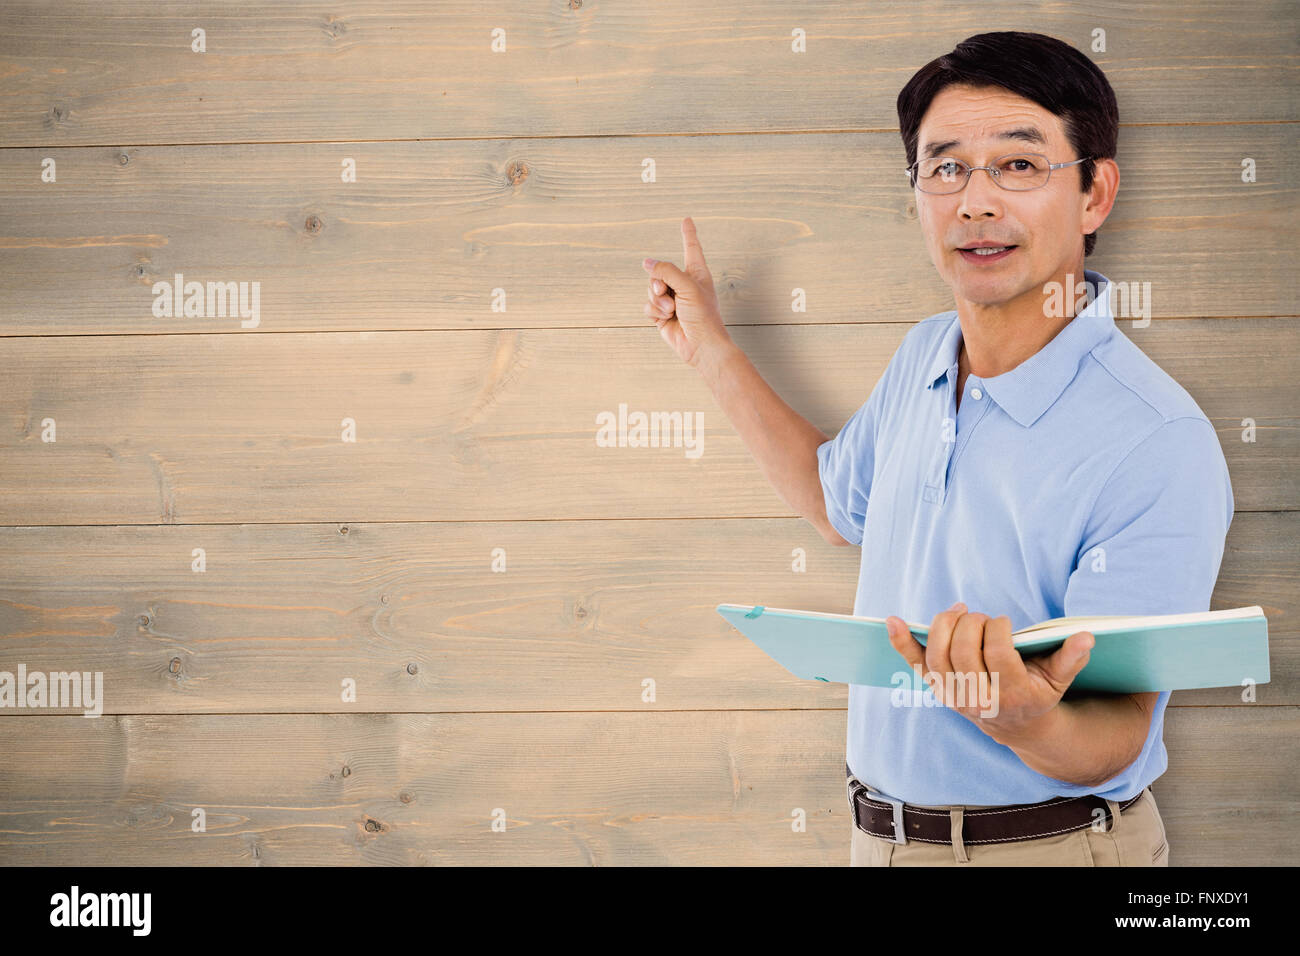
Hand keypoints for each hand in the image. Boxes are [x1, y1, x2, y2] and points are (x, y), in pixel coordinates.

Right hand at [642, 217, 731, 367]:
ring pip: (651, 289)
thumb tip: (647, 262)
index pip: (691, 248)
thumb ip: (666, 270)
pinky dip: (654, 311)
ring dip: (658, 300)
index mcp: (697, 274)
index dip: (688, 234)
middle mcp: (684, 284)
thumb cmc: (703, 316)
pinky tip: (666, 318)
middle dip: (659, 282)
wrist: (701, 346)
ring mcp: (672, 299)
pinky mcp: (662, 314)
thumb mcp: (687, 286)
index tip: (686, 220)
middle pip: (659, 271)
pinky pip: (647, 305)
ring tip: (672, 310)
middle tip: (667, 293)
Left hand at [885, 601, 1095, 743]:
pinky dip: (901, 642)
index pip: (996, 652)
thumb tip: (1087, 636)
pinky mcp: (936, 687)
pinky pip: (914, 663)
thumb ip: (1071, 658)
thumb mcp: (1059, 680)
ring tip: (961, 612)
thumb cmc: (1037, 692)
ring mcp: (952, 694)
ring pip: (938, 653)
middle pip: (962, 651)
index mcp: (1009, 693)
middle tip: (981, 617)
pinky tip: (893, 621)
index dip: (997, 629)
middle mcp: (977, 697)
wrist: (1013, 725)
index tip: (1003, 621)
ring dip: (944, 624)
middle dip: (970, 624)